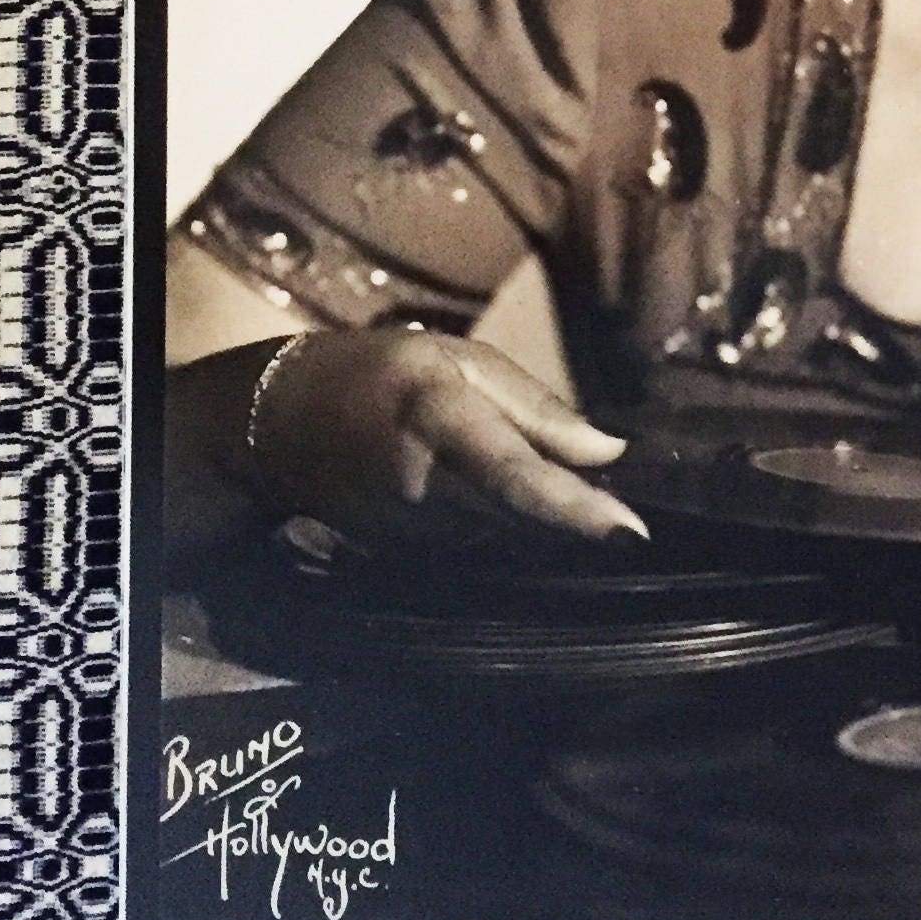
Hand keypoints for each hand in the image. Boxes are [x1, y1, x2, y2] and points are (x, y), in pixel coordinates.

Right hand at [249, 326, 646, 545]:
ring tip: (586, 508)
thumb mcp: (460, 359)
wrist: (282, 425)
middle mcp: (425, 490)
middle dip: (581, 522)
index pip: (515, 474)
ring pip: (509, 541)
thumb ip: (537, 408)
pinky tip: (532, 517)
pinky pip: (484, 551)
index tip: (632, 532)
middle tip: (637, 513)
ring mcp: (413, 535)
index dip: (574, 508)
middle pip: (524, 520)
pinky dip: (516, 536)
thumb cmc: (382, 374)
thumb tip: (611, 451)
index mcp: (440, 422)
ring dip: (551, 531)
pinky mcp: (408, 559)